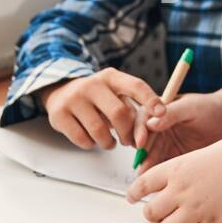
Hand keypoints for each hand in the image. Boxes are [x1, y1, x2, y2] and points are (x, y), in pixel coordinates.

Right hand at [38, 68, 163, 149]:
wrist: (61, 92)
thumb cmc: (98, 98)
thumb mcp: (115, 94)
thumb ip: (133, 110)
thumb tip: (148, 133)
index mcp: (111, 77)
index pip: (136, 86)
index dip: (151, 100)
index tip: (162, 114)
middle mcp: (92, 84)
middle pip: (119, 113)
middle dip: (128, 133)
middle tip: (130, 142)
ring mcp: (74, 98)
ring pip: (99, 131)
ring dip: (109, 143)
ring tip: (109, 142)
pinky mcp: (59, 114)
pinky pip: (82, 139)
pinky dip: (91, 145)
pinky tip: (92, 139)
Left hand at [126, 133, 221, 222]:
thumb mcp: (201, 153)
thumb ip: (182, 169)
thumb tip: (171, 180)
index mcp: (177, 168)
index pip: (142, 184)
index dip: (133, 193)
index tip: (131, 197)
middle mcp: (181, 190)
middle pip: (150, 211)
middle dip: (151, 214)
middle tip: (156, 213)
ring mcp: (196, 210)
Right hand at [135, 92, 221, 172]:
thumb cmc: (210, 108)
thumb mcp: (191, 107)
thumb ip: (171, 113)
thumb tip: (151, 122)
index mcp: (159, 113)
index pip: (143, 121)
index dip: (139, 131)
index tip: (140, 142)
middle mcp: (159, 129)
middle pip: (144, 142)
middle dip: (142, 154)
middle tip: (142, 165)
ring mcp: (166, 145)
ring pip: (152, 157)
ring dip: (148, 167)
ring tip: (148, 177)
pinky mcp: (174, 158)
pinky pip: (163, 167)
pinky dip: (160, 174)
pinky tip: (159, 181)